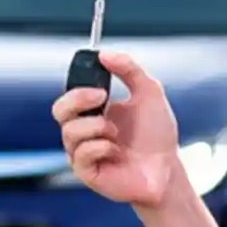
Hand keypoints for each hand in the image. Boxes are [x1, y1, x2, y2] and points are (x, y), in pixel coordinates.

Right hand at [51, 51, 181, 207]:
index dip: (78, 88)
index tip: (101, 85)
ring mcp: (84, 153)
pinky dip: (99, 146)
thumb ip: (129, 69)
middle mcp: (85, 131)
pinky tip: (115, 149)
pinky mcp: (88, 173)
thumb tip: (104, 54)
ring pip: (69, 132)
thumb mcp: (149, 93)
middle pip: (59, 110)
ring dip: (95, 126)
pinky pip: (80, 155)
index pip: (70, 95)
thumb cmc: (157, 135)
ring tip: (116, 133)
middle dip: (77, 99)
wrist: (167, 168)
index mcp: (95, 112)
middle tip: (102, 97)